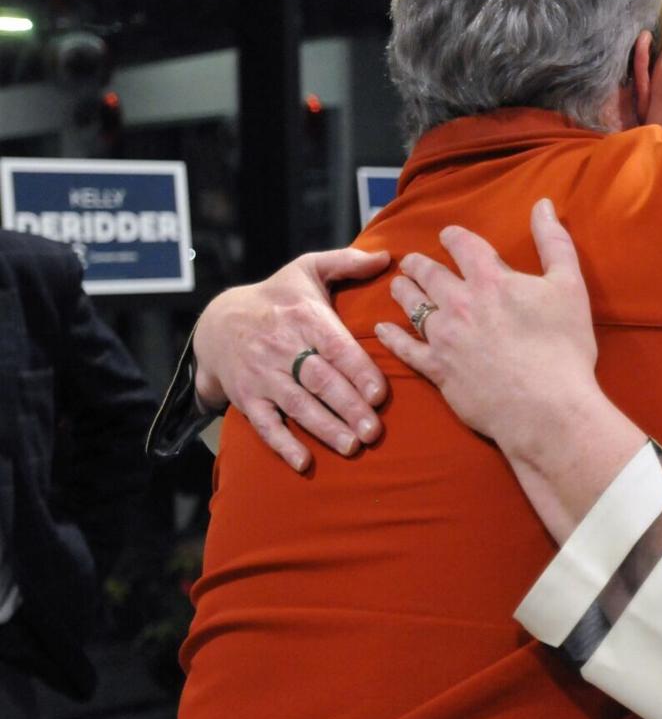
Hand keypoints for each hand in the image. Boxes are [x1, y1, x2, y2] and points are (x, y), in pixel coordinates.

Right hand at [194, 247, 389, 470]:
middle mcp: (282, 347)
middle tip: (374, 431)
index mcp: (304, 317)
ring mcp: (263, 375)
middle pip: (319, 381)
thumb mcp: (306, 269)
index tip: (380, 394)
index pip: (336, 347)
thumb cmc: (276, 297)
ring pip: (297, 405)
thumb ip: (346, 262)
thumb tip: (387, 256)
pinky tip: (304, 462)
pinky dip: (282, 444)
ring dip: (324, 428)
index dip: (358, 371)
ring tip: (351, 446)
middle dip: (348, 407)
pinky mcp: (247, 397)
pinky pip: (264, 424)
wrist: (217, 322)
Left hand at [377, 199, 644, 541]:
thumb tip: (543, 204)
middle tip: (412, 261)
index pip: (462, 244)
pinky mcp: (438, 370)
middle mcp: (460, 302)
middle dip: (418, 263)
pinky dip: (391, 337)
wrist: (546, 408)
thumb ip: (553, 241)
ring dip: (402, 292)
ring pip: (412, 305)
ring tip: (398, 286)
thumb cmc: (563, 347)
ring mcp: (444, 338)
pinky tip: (382, 330)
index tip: (447, 236)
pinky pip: (405, 349)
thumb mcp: (568, 285)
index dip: (452, 236)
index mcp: (491, 278)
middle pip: (428, 272)